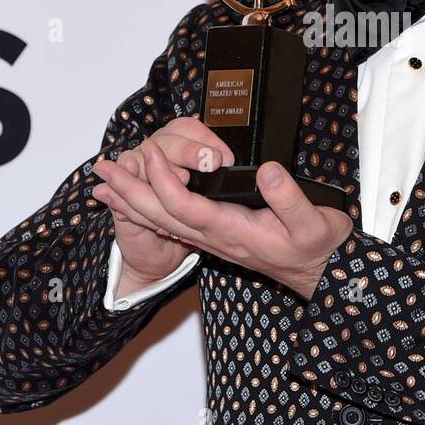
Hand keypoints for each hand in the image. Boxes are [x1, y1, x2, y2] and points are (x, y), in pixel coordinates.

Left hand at [93, 140, 353, 298]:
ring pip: (163, 220)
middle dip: (131, 191)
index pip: (186, 206)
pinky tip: (135, 201)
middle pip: (162, 215)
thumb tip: (266, 171)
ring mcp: (213, 238)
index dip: (166, 180)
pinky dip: (148, 210)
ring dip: (132, 200)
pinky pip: (172, 223)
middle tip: (105, 168)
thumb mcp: (313, 223)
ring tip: (107, 182)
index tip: (153, 152)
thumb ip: (289, 198)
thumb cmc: (316, 247)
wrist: (319, 272)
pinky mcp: (216, 235)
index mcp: (233, 231)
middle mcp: (216, 237)